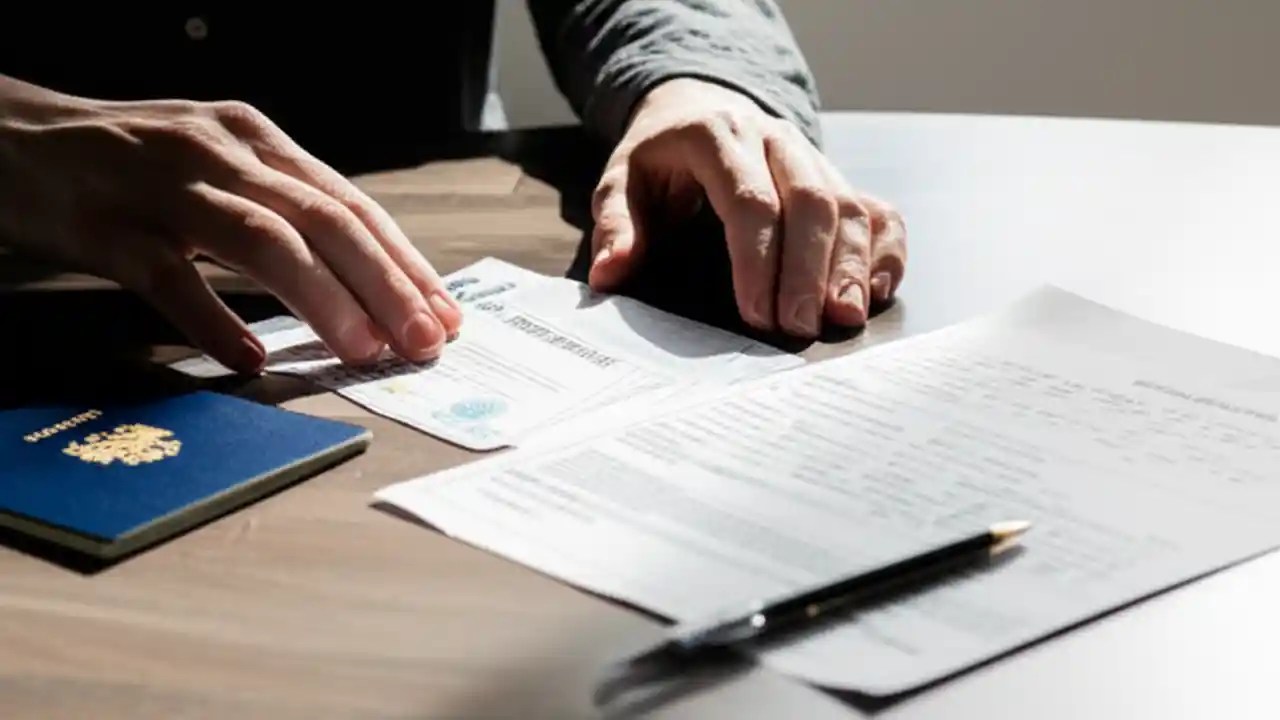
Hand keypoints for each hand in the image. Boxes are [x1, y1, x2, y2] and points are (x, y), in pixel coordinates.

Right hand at [0, 77, 461, 372]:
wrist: (12, 136)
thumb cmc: (131, 164)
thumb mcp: (217, 166)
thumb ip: (282, 207)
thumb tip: (366, 278)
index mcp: (256, 139)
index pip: (350, 204)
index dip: (404, 262)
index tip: (445, 313)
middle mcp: (220, 152)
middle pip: (323, 220)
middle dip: (385, 284)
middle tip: (424, 341)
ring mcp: (163, 187)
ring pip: (261, 240)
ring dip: (323, 299)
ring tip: (365, 349)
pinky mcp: (108, 226)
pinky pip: (169, 276)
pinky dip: (214, 319)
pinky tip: (251, 358)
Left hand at [587, 78, 905, 336]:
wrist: (695, 105)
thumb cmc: (659, 157)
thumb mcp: (621, 180)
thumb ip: (615, 225)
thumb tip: (610, 274)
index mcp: (717, 135)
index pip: (750, 199)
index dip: (758, 260)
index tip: (757, 314)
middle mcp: (774, 138)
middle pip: (810, 200)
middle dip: (808, 270)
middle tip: (800, 327)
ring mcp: (812, 155)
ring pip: (848, 203)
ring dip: (851, 265)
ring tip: (844, 318)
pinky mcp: (837, 175)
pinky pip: (877, 208)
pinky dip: (884, 249)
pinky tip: (876, 292)